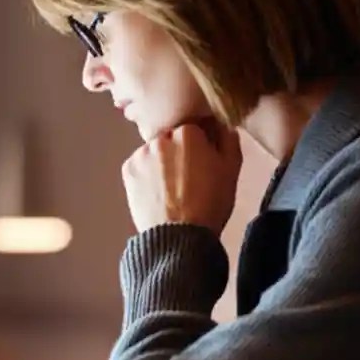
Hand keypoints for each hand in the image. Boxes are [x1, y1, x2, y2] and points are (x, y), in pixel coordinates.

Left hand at [122, 121, 241, 234]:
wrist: (179, 235)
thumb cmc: (210, 203)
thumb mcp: (231, 169)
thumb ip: (228, 139)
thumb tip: (221, 124)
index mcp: (188, 132)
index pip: (195, 128)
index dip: (201, 145)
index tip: (204, 162)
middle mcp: (160, 137)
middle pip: (171, 138)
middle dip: (179, 152)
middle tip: (188, 178)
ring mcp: (141, 154)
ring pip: (154, 151)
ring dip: (161, 162)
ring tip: (171, 188)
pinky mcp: (127, 170)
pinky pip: (139, 166)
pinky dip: (146, 175)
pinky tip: (157, 192)